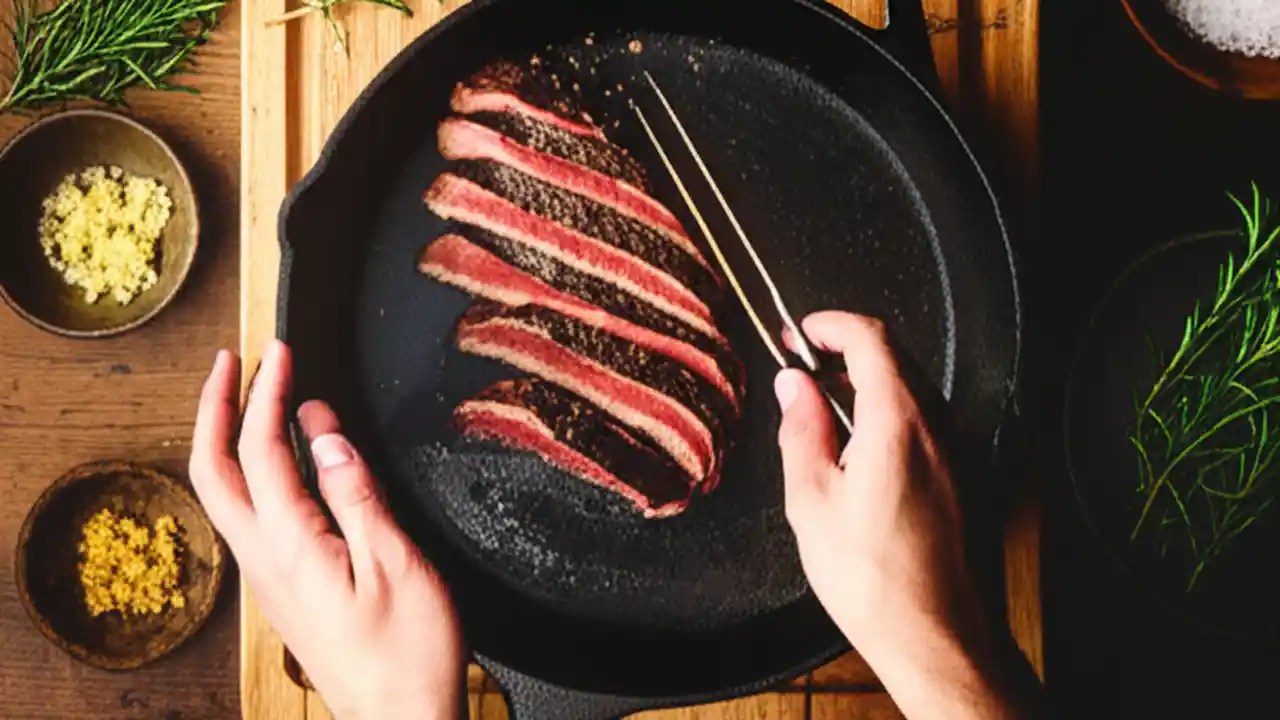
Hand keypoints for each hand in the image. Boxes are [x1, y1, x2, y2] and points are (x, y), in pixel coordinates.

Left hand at [190, 342, 463, 719]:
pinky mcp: (284, 590)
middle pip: (213, 471)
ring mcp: (269, 579)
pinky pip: (250, 516)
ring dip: (229, 438)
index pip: (260, 452)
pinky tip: (278, 463)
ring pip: (225, 494)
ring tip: (248, 399)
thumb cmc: (407, 655)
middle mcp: (265, 562)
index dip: (266, 394)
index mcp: (291, 549)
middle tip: (232, 363)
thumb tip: (324, 435)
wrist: (400, 719)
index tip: (279, 352)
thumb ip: (356, 494)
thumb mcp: (396, 564)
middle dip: (217, 409)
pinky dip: (251, 472)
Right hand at [777, 312, 1025, 719]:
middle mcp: (936, 427)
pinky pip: (922, 424)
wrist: (933, 633)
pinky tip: (856, 450)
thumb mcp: (812, 499)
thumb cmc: (873, 578)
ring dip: (865, 386)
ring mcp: (955, 450)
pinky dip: (886, 416)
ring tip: (821, 413)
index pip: (871, 339)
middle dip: (844, 353)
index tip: (801, 333)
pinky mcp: (960, 475)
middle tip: (801, 369)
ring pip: (909, 391)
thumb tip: (792, 386)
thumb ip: (801, 429)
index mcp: (897, 422)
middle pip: (894, 358)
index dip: (831, 325)